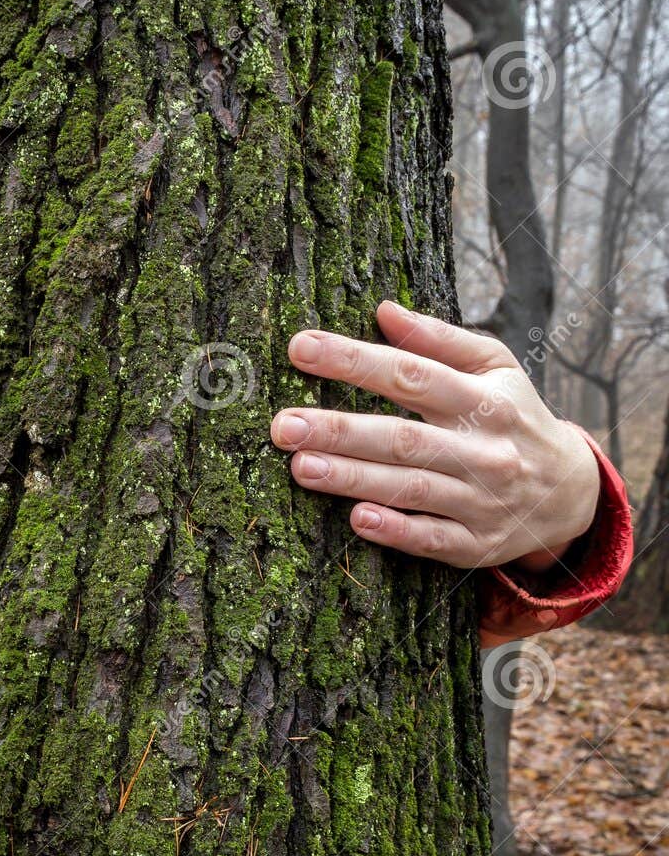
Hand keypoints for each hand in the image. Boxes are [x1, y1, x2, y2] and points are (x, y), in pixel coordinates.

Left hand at [270, 301, 600, 571]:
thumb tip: (383, 310)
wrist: (570, 492)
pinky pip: (432, 539)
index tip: (300, 348)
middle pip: (403, 438)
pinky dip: (396, 530)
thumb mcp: (494, 368)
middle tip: (284, 425)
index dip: (354, 360)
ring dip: (354, 479)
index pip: (411, 374)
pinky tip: (357, 519)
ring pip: (411, 489)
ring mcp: (480, 500)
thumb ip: (439, 339)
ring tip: (300, 467)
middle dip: (340, 430)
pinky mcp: (475, 544)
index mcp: (483, 399)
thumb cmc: (514, 416)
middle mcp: (483, 450)